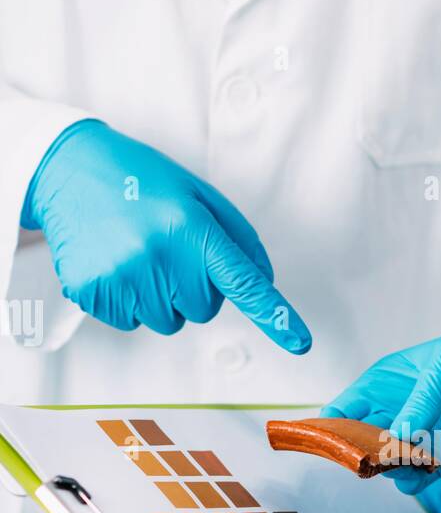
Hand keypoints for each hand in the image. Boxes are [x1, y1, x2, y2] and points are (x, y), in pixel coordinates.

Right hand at [21, 119, 310, 348]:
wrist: (68, 169)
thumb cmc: (142, 181)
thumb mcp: (197, 195)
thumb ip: (236, 238)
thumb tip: (263, 281)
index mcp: (191, 226)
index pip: (241, 281)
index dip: (273, 315)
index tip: (300, 343)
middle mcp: (159, 254)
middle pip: (204, 310)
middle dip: (192, 287)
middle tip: (165, 247)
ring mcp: (123, 275)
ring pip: (168, 321)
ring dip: (161, 297)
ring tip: (137, 253)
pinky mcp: (93, 291)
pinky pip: (130, 322)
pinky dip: (127, 300)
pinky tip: (114, 262)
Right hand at [321, 304, 440, 492]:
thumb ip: (423, 395)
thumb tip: (401, 433)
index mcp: (386, 381)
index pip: (342, 410)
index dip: (328, 428)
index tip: (328, 444)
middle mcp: (398, 412)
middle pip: (359, 445)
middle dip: (359, 456)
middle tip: (374, 456)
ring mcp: (421, 437)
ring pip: (387, 467)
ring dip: (391, 470)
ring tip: (408, 458)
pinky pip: (420, 478)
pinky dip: (418, 480)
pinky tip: (430, 466)